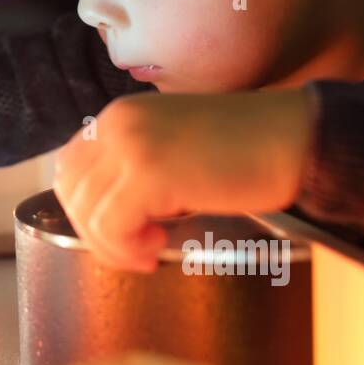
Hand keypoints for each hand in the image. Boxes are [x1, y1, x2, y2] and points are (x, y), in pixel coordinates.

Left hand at [52, 90, 312, 272]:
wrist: (293, 139)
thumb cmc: (244, 148)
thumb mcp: (172, 145)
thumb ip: (133, 164)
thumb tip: (103, 212)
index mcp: (119, 115)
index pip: (70, 168)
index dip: (86, 207)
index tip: (119, 230)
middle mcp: (117, 124)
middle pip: (72, 193)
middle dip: (95, 231)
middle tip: (136, 248)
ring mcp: (130, 147)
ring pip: (87, 214)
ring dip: (113, 244)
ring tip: (151, 248)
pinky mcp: (148, 175)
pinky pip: (110, 227)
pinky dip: (125, 249)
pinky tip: (155, 249)